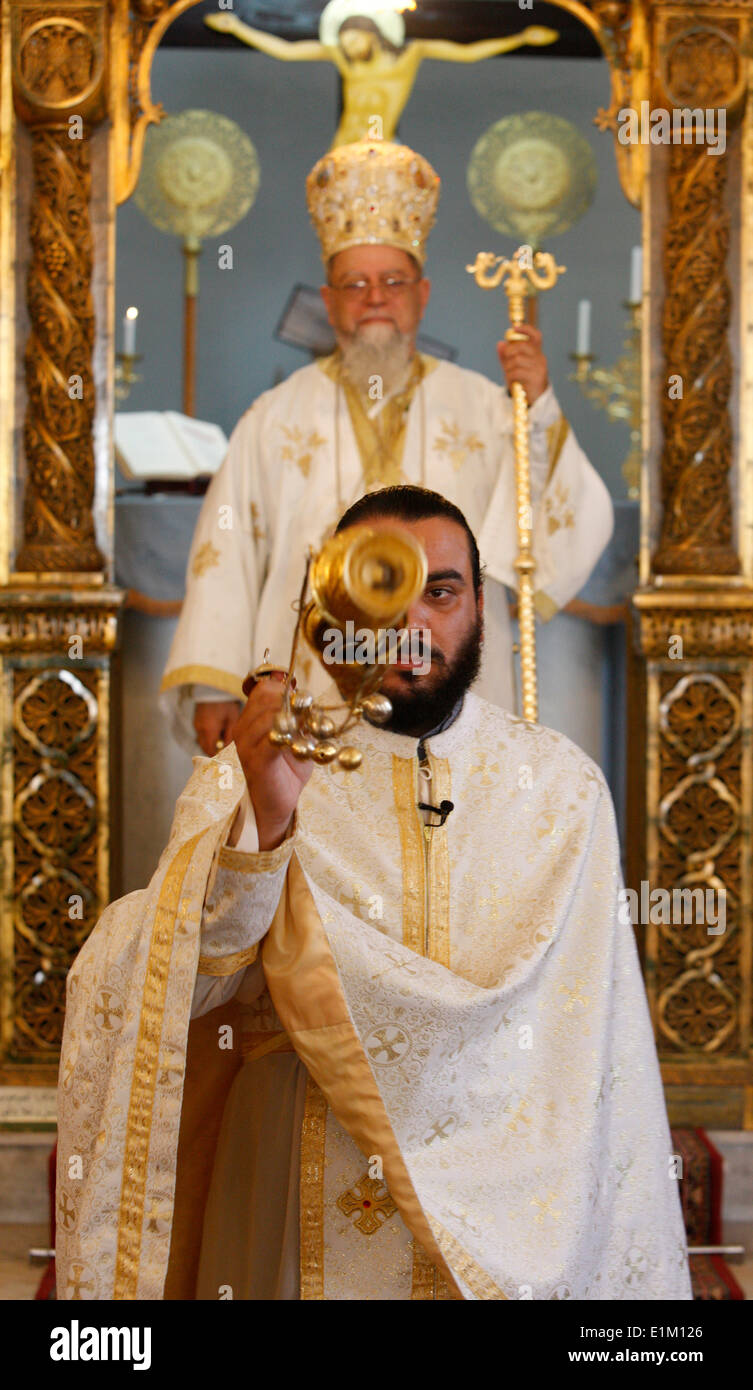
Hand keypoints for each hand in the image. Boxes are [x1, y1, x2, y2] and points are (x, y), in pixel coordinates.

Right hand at [194, 700, 240, 756]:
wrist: (214, 687)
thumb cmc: (226, 703)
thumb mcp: (232, 719)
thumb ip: (230, 737)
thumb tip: (229, 751)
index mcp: (209, 731)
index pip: (211, 752)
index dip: (218, 757)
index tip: (227, 760)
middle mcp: (200, 730)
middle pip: (205, 748)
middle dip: (215, 751)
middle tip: (226, 752)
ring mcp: (196, 724)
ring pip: (203, 741)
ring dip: (211, 744)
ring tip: (224, 740)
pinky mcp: (196, 720)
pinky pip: (201, 734)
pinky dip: (208, 736)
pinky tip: (218, 731)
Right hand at [232, 674, 312, 849]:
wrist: (273, 807)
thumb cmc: (285, 772)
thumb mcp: (294, 739)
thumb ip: (299, 719)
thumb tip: (310, 697)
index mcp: (250, 719)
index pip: (265, 689)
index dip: (286, 691)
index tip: (303, 705)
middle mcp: (243, 728)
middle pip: (269, 698)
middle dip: (293, 705)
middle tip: (308, 720)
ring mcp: (246, 744)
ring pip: (271, 715)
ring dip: (295, 721)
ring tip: (307, 735)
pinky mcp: (256, 761)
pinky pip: (272, 739)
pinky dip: (291, 738)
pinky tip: (301, 746)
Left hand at [497, 324, 548, 404]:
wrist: (535, 400)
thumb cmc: (524, 381)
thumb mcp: (513, 367)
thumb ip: (506, 356)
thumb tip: (500, 344)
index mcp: (536, 352)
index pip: (535, 336)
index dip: (526, 329)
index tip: (514, 328)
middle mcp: (540, 358)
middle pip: (522, 346)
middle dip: (509, 352)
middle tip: (505, 360)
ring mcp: (540, 367)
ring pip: (517, 359)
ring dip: (508, 367)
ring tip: (509, 374)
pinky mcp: (536, 378)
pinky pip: (517, 372)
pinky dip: (510, 376)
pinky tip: (511, 381)